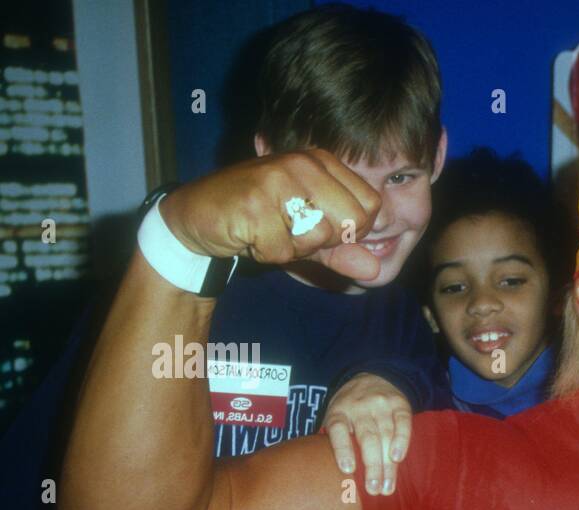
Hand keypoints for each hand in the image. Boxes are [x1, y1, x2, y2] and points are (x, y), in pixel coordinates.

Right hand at [160, 148, 382, 281]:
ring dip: (292, 248)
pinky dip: (266, 254)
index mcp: (321, 162)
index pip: (370, 206)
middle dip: (324, 242)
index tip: (322, 231)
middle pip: (351, 222)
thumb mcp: (307, 237)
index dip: (353, 232)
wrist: (197, 215)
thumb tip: (375, 271)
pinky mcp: (253, 203)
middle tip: (292, 233)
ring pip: (317, 237)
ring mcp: (277, 180)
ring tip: (268, 231)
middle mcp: (302, 164)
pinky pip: (282, 250)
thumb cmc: (258, 222)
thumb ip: (341, 252)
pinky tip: (250, 236)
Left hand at [322, 373, 411, 495]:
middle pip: (366, 438)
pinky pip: (403, 423)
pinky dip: (402, 441)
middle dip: (372, 466)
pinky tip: (398, 458)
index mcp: (339, 412)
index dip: (343, 450)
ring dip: (388, 464)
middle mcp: (359, 407)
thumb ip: (337, 440)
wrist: (373, 376)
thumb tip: (332, 475)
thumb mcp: (337, 417)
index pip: (338, 430)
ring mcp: (380, 404)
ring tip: (387, 486)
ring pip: (385, 435)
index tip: (348, 470)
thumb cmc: (351, 409)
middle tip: (374, 490)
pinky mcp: (399, 403)